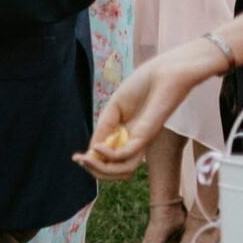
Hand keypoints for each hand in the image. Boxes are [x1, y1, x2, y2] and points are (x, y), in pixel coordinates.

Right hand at [76, 44, 224, 179]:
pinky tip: (97, 147)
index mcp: (127, 135)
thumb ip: (104, 129)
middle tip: (80, 160)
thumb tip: (92, 150)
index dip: (92, 163)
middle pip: (117, 170)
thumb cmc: (142, 85)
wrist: (165, 71)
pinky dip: (109, 155)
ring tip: (86, 159)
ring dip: (101, 169)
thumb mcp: (114, 109)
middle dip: (95, 170)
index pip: (111, 160)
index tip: (76, 158)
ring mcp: (142, 140)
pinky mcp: (147, 135)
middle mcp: (136, 142)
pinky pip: (127, 154)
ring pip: (124, 170)